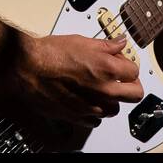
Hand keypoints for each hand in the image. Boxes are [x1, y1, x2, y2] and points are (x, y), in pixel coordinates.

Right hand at [9, 32, 144, 128]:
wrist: (27, 67)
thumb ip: (106, 45)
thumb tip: (120, 43)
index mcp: (106, 68)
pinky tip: (88, 100)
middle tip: (122, 78)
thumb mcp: (82, 41)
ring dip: (113, 100)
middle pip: (134, 94)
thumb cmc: (49, 54)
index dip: (128, 65)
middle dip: (131, 85)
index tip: (121, 62)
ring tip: (102, 89)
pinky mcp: (77, 116)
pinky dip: (96, 112)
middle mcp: (102, 90)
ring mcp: (91, 105)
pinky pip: (96, 120)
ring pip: (115, 109)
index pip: (134, 71)